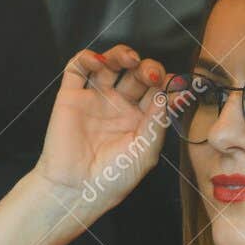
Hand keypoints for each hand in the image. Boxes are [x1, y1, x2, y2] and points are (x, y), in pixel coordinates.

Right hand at [32, 43, 172, 220]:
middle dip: (146, 67)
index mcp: (139, 120)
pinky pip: (77, 69)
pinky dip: (87, 58)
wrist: (75, 190)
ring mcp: (95, 100)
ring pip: (110, 65)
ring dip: (121, 54)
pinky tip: (98, 62)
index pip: (156, 91)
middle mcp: (118, 107)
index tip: (173, 83)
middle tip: (150, 74)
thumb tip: (168, 94)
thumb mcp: (146, 152)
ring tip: (129, 59)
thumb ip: (158, 122)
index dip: (166, 82)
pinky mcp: (71, 97)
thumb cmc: (112, 179)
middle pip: (136, 74)